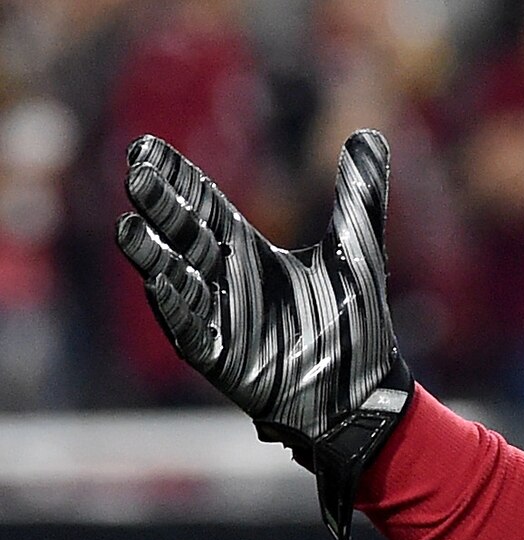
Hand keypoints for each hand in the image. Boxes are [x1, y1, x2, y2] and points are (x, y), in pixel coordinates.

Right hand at [115, 129, 410, 539]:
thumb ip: (358, 196)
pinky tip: (161, 283)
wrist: (369, 398)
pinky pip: (191, 331)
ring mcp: (221, 321)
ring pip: (176, 281)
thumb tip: (368, 134)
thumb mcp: (357, 254)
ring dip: (153, 257)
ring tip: (131, 227)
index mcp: (250, 255)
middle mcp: (227, 283)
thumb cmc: (359, 330)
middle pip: (184, 236)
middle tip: (137, 171)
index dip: (179, 180)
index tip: (149, 147)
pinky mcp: (225, 360)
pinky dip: (176, 307)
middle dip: (161, 207)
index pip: (204, 208)